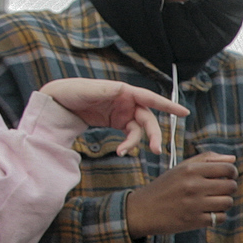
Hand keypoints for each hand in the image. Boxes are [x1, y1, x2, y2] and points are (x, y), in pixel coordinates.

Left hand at [38, 78, 185, 156]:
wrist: (58, 102)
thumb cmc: (71, 91)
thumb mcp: (87, 90)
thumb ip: (107, 90)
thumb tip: (123, 90)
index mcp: (123, 91)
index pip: (149, 97)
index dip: (167, 105)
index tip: (184, 112)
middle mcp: (126, 102)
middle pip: (147, 119)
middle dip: (153, 134)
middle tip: (156, 149)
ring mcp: (122, 113)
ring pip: (138, 130)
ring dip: (136, 143)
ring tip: (124, 152)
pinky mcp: (116, 123)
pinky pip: (128, 136)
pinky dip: (126, 144)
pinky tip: (120, 151)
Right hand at [126, 152, 237, 236]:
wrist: (143, 210)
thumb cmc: (165, 186)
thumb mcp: (182, 168)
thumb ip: (207, 160)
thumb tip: (233, 159)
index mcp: (191, 170)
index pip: (227, 168)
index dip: (232, 173)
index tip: (227, 176)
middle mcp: (193, 186)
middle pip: (230, 186)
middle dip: (229, 188)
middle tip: (219, 190)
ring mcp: (195, 205)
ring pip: (228, 202)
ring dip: (224, 202)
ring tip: (213, 201)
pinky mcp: (195, 221)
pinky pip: (221, 217)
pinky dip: (218, 216)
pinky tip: (208, 212)